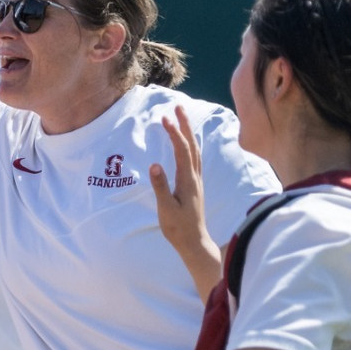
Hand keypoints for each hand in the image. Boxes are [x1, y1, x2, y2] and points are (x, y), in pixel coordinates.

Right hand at [148, 107, 220, 290]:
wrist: (195, 242)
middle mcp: (195, 177)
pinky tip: (188, 145)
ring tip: (181, 120)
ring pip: (195, 151)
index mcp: (187, 181)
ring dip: (188, 133)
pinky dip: (191, 146)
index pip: (182, 151)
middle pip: (192, 145)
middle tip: (177, 107)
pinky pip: (195, 159)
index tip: (164, 118)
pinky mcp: (195, 186)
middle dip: (185, 125)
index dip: (174, 133)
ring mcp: (197, 181)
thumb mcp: (165, 208)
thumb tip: (154, 165)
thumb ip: (160, 186)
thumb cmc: (178, 228)